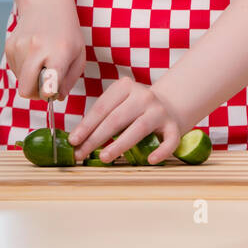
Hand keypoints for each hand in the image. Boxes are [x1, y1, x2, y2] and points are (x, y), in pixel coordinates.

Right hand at [5, 2, 85, 102]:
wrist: (46, 4)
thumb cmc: (66, 32)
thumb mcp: (78, 54)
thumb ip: (69, 80)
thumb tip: (56, 98)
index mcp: (59, 52)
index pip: (48, 86)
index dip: (49, 94)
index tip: (53, 91)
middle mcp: (37, 49)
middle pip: (26, 91)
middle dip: (35, 93)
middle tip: (45, 84)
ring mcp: (20, 47)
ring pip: (20, 82)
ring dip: (30, 78)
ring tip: (41, 61)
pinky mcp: (9, 46)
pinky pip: (14, 71)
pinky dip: (23, 68)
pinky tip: (32, 54)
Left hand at [68, 78, 183, 164]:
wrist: (167, 105)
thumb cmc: (133, 109)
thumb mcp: (117, 104)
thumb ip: (102, 117)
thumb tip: (77, 140)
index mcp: (125, 87)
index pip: (102, 107)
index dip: (86, 125)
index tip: (73, 140)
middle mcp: (144, 96)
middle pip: (116, 118)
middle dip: (96, 138)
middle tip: (81, 154)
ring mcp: (160, 110)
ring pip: (139, 128)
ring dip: (120, 145)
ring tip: (104, 157)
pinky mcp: (174, 126)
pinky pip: (169, 140)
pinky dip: (161, 151)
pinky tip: (150, 160)